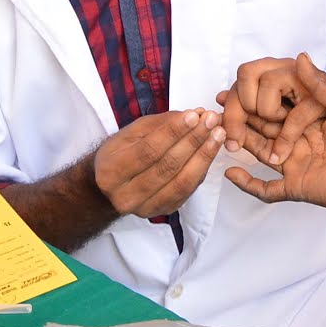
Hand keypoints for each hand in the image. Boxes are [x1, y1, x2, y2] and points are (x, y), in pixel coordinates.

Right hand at [90, 109, 225, 219]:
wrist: (107, 190)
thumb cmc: (118, 156)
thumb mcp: (129, 134)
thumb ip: (160, 124)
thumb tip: (193, 114)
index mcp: (111, 172)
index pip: (148, 150)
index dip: (173, 132)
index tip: (194, 115)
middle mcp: (126, 195)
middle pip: (167, 167)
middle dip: (193, 141)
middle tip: (211, 120)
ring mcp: (145, 208)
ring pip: (181, 183)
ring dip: (204, 156)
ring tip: (218, 134)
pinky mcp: (162, 212)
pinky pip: (187, 191)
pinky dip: (202, 169)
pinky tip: (211, 151)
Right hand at [224, 52, 325, 210]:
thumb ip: (320, 83)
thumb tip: (300, 56)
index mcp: (306, 122)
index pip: (274, 109)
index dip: (255, 101)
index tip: (234, 89)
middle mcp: (296, 142)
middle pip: (261, 130)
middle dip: (241, 119)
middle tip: (219, 109)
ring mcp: (293, 164)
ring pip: (259, 153)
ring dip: (241, 142)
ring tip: (220, 131)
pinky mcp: (295, 186)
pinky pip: (266, 190)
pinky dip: (247, 184)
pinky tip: (230, 173)